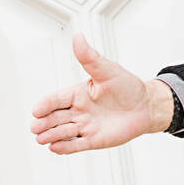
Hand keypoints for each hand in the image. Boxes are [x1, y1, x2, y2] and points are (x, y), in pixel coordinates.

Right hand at [30, 33, 171, 153]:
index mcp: (78, 94)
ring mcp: (85, 126)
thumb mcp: (108, 70)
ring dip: (52, 135)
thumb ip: (90, 57)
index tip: (36, 110)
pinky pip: (76, 145)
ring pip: (62, 132)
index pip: (56, 99)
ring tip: (43, 138)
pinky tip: (55, 147)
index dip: (45, 105)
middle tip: (36, 127)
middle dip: (44, 123)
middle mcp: (78, 110)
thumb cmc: (128, 86)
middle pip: (55, 118)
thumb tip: (78, 36)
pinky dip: (65, 147)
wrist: (147, 106)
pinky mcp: (93, 140)